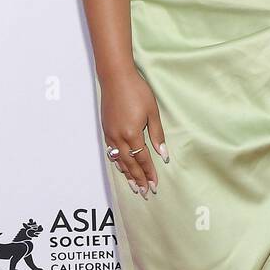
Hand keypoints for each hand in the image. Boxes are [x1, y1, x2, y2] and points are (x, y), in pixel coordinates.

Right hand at [100, 69, 168, 196]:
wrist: (115, 77)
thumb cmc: (137, 91)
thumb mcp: (152, 112)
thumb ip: (157, 135)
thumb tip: (163, 155)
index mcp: (132, 133)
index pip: (142, 159)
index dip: (149, 173)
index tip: (154, 185)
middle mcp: (118, 137)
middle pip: (130, 164)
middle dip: (138, 179)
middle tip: (144, 193)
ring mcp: (110, 134)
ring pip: (119, 160)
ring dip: (127, 174)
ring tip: (134, 187)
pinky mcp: (106, 130)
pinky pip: (112, 152)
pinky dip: (118, 162)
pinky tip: (122, 168)